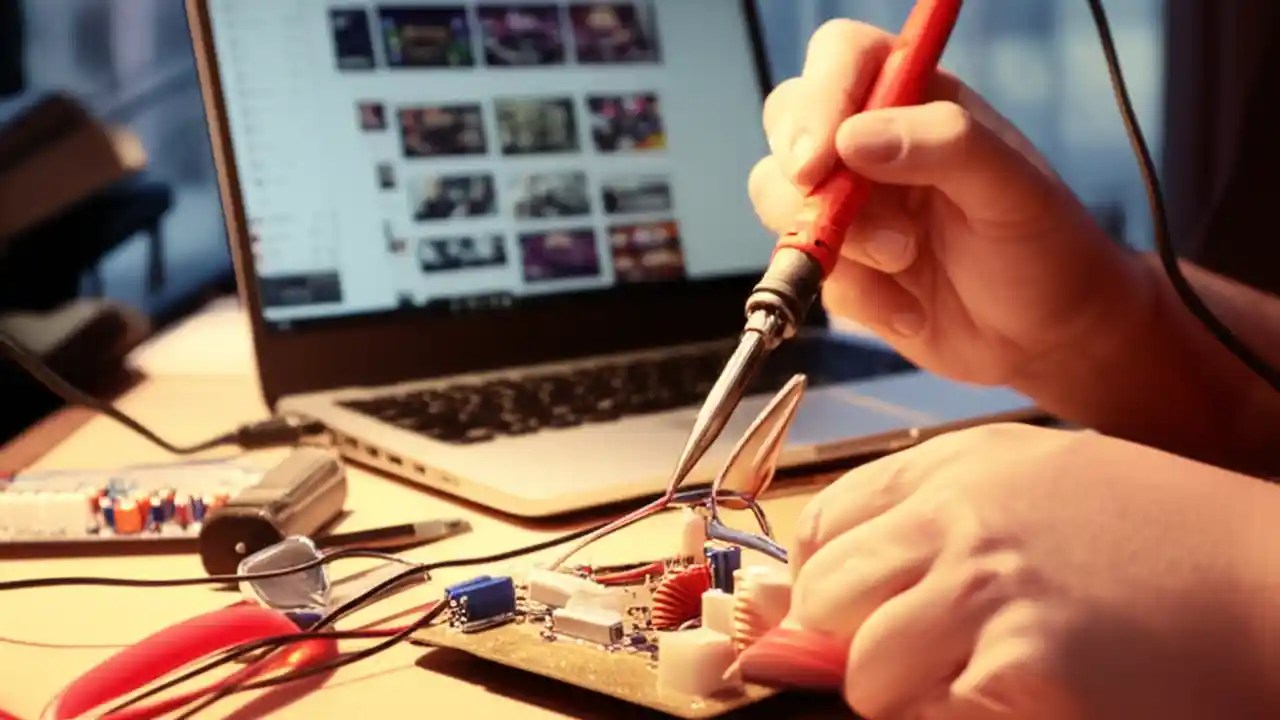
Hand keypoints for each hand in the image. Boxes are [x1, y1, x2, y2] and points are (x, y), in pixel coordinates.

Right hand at [750, 20, 1153, 385]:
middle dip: (804, 179)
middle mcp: (871, 143)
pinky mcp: (839, 264)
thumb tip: (851, 139)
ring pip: (780, 200)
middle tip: (839, 218)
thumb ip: (945, 146)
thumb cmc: (1043, 249)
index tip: (821, 159)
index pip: (842, 58)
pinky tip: (911, 309)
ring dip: (837, 242)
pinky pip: (807, 270)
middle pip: (787, 125)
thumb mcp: (1012, 190)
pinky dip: (858, 296)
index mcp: (916, 99)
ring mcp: (848, 205)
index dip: (819, 99)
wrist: (1044, 340)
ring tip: (906, 261)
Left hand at [787, 423, 1279, 718]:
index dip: (827, 582)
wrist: (1265, 581)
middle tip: (929, 652)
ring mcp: (984, 594)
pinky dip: (960, 718)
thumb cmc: (1156, 537)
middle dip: (859, 640)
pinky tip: (1025, 696)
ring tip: (988, 675)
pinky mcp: (1019, 670)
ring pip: (867, 675)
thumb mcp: (1032, 480)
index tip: (850, 612)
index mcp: (955, 468)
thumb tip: (821, 585)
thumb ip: (927, 516)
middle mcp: (957, 521)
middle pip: (825, 602)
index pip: (823, 528)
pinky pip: (930, 716)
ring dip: (911, 692)